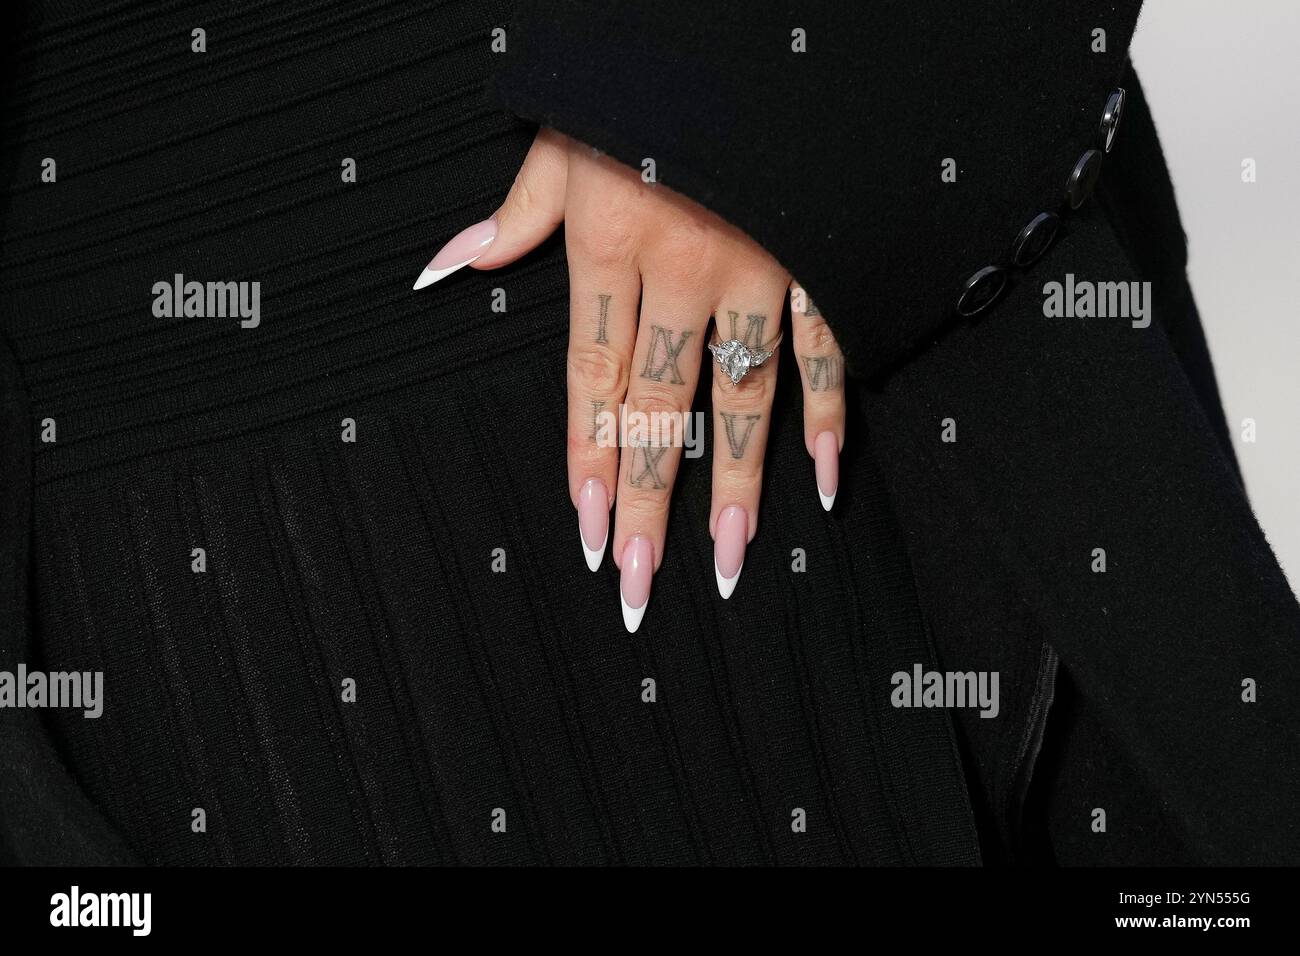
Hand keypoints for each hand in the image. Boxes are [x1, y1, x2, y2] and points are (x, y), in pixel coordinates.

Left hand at [414, 129, 845, 631]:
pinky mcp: (819, 258)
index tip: (588, 531)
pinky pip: (826, 350)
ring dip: (732, 486)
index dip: (587, 460)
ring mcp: (759, 269)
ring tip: (723, 561)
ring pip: (743, 399)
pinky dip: (826, 416)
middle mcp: (684, 269)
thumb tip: (450, 265)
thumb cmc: (644, 79)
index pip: (592, 378)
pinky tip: (820, 482)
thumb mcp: (567, 133)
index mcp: (613, 240)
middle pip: (660, 410)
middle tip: (641, 583)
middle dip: (648, 502)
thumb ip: (517, 212)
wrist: (754, 22)